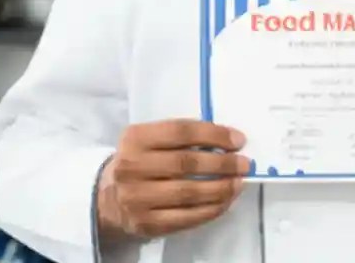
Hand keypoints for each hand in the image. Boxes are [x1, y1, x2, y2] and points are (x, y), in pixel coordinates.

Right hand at [96, 119, 249, 240]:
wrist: (109, 198)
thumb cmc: (140, 162)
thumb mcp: (149, 141)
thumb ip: (181, 137)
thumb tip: (228, 140)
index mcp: (135, 138)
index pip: (181, 132)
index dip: (213, 134)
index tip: (238, 139)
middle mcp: (132, 167)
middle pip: (187, 163)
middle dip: (223, 163)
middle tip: (244, 163)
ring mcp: (137, 198)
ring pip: (190, 193)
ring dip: (222, 188)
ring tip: (239, 182)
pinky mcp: (146, 223)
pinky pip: (187, 217)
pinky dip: (212, 209)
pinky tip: (225, 201)